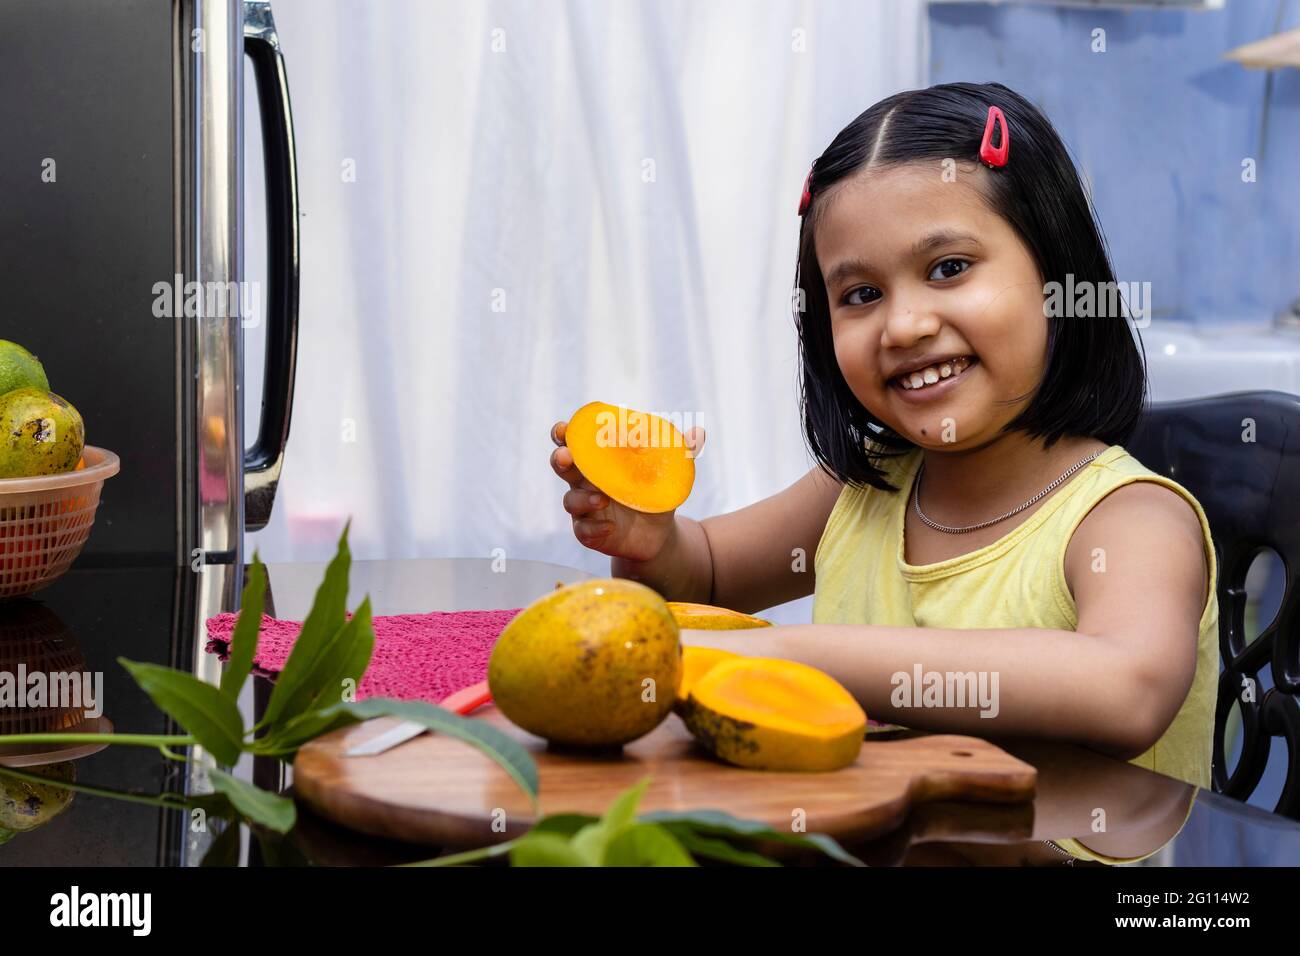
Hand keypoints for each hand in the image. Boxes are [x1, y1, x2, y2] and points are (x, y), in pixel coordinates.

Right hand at [550, 419, 704, 561]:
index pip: (574, 442)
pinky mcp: (590, 532)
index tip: (564, 428)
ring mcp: (585, 508)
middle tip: (566, 455)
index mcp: (599, 461)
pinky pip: (583, 530)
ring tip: (602, 499)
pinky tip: (609, 527)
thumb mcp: (667, 473)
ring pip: (570, 500)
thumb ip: (680, 452)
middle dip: (560, 458)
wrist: (658, 533)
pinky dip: (594, 528)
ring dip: (583, 498)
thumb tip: (699, 434)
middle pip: (562, 467)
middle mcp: (586, 482)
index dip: (564, 434)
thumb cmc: (654, 493)